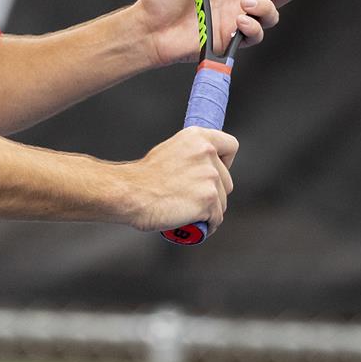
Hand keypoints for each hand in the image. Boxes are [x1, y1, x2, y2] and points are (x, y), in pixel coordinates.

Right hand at [122, 126, 237, 232]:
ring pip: (222, 201)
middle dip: (213, 192)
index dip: (224, 162)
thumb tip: (203, 165)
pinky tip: (193, 223)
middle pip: (227, 180)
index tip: (214, 172)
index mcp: (197, 137)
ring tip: (188, 211)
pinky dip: (207, 224)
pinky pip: (217, 218)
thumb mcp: (169, 151)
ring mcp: (210, 176)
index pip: (231, 146)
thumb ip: (191, 155)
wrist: (130, 194)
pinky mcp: (209, 199)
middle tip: (191, 198)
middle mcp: (207, 153)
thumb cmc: (142, 178)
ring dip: (209, 210)